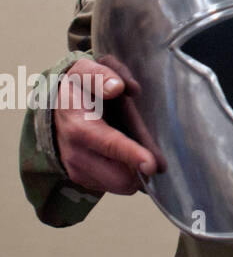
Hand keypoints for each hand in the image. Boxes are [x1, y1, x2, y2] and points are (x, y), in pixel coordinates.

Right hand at [53, 58, 157, 193]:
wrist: (53, 105)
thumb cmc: (78, 86)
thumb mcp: (86, 70)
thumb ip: (101, 75)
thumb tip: (119, 87)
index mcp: (79, 124)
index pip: (109, 144)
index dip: (132, 155)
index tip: (152, 165)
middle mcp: (75, 152)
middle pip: (119, 177)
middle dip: (141, 170)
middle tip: (156, 155)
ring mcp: (76, 168)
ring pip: (119, 185)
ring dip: (134, 174)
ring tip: (141, 153)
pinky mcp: (79, 177)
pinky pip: (112, 186)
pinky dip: (124, 175)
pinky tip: (126, 157)